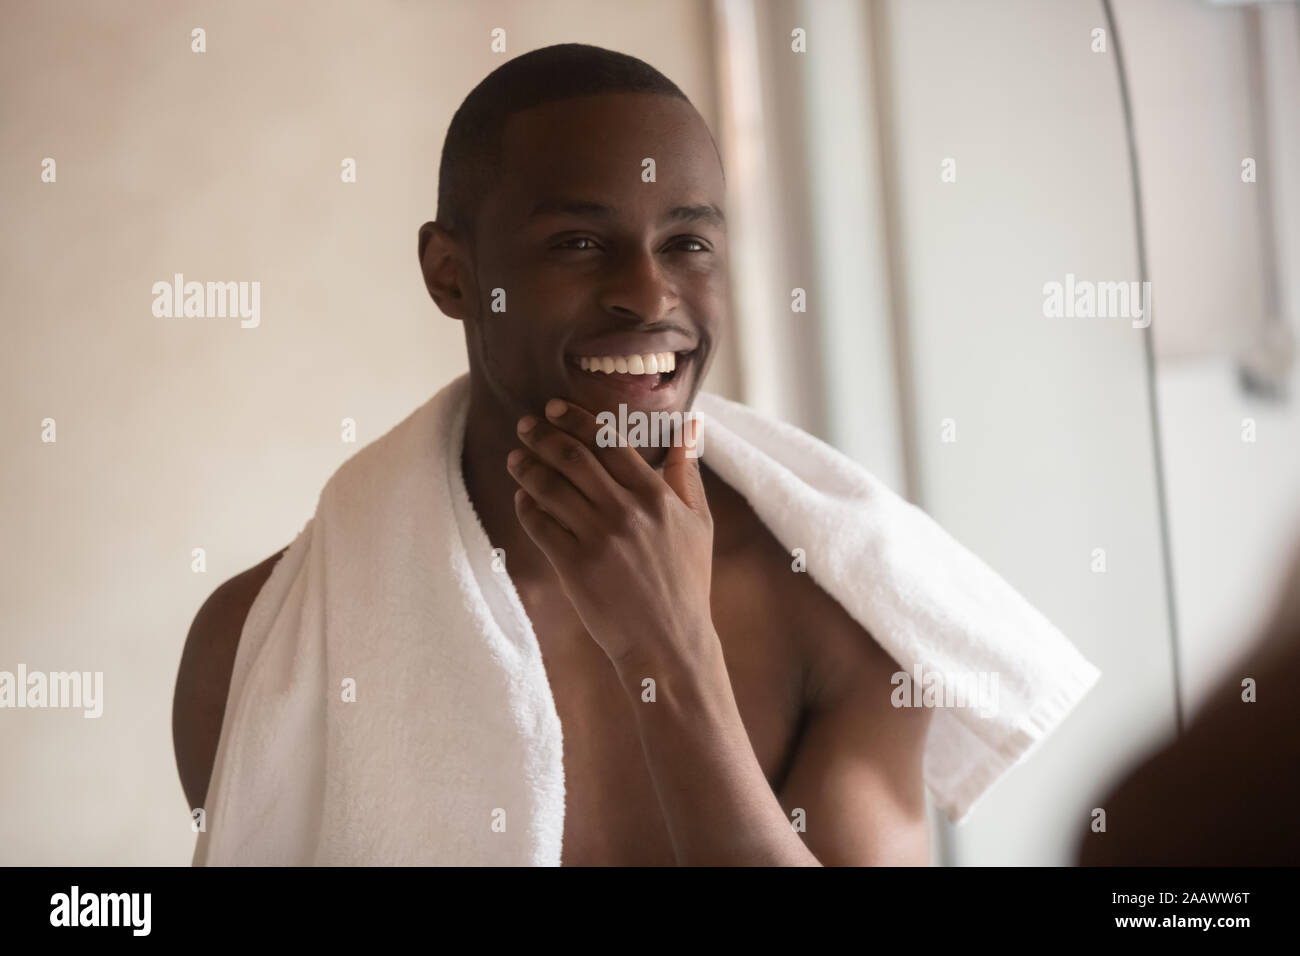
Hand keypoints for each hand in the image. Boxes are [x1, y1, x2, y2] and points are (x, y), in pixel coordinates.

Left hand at [505, 398, 715, 673]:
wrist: (669, 643)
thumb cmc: (686, 581)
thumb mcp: (698, 522)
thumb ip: (687, 471)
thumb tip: (690, 424)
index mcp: (656, 496)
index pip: (609, 441)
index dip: (576, 419)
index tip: (554, 408)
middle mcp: (626, 511)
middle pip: (573, 457)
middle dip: (542, 436)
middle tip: (525, 426)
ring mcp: (598, 538)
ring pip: (550, 488)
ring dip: (526, 468)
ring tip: (515, 459)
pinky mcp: (575, 566)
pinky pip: (539, 526)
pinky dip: (526, 508)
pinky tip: (522, 500)